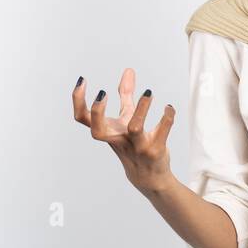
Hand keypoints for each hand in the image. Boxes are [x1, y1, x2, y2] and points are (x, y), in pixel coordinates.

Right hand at [72, 67, 176, 194]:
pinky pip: (161, 132)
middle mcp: (118, 140)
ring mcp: (136, 147)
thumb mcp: (127, 118)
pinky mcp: (155, 150)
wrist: (149, 176)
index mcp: (108, 131)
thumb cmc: (134, 143)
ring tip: (148, 91)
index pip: (83, 118)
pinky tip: (169, 107)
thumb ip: (126, 95)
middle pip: (98, 131)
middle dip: (97, 112)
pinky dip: (167, 117)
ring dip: (141, 109)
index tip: (83, 81)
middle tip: (103, 93)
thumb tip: (128, 70)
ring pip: (134, 129)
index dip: (78, 101)